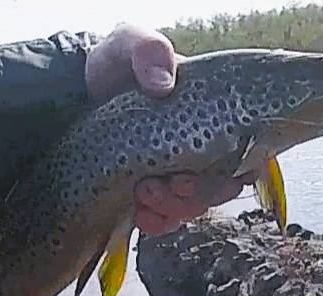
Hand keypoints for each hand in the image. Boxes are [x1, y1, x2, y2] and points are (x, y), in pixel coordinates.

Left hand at [86, 24, 250, 235]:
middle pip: (220, 188)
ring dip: (174, 208)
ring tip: (143, 191)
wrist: (76, 90)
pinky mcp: (153, 192)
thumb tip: (163, 84)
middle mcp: (202, 149)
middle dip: (197, 194)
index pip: (246, 153)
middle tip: (167, 182)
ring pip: (194, 207)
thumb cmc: (115, 65)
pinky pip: (167, 219)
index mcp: (212, 117)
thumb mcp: (130, 45)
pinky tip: (141, 215)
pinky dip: (157, 222)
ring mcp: (177, 173)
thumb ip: (149, 52)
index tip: (210, 170)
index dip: (236, 172)